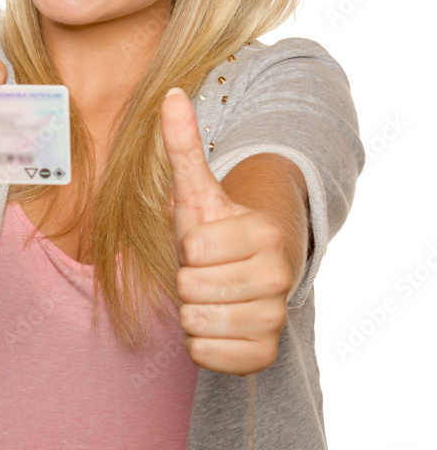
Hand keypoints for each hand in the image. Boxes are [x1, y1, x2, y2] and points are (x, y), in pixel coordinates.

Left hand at [160, 87, 292, 375]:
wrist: (247, 275)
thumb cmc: (215, 231)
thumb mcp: (195, 190)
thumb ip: (182, 145)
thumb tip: (170, 93)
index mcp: (265, 232)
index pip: (192, 249)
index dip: (186, 246)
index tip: (205, 243)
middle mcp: (280, 276)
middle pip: (191, 288)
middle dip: (186, 280)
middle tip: (206, 271)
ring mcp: (276, 318)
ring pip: (196, 323)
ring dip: (191, 310)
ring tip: (210, 294)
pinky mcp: (264, 354)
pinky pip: (208, 356)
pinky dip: (200, 343)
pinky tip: (216, 323)